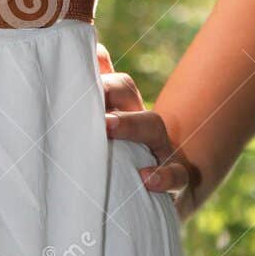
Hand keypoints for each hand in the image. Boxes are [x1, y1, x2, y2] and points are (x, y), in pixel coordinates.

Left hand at [96, 42, 199, 219]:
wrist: (160, 200)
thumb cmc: (126, 162)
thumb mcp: (110, 133)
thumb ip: (97, 97)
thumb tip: (88, 55)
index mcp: (126, 112)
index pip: (116, 83)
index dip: (100, 76)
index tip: (76, 74)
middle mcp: (144, 125)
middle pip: (130, 93)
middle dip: (111, 90)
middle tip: (82, 90)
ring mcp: (162, 150)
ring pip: (154, 127)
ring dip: (131, 125)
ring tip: (107, 127)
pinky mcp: (176, 182)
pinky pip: (177, 175)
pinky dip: (164, 176)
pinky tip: (146, 179)